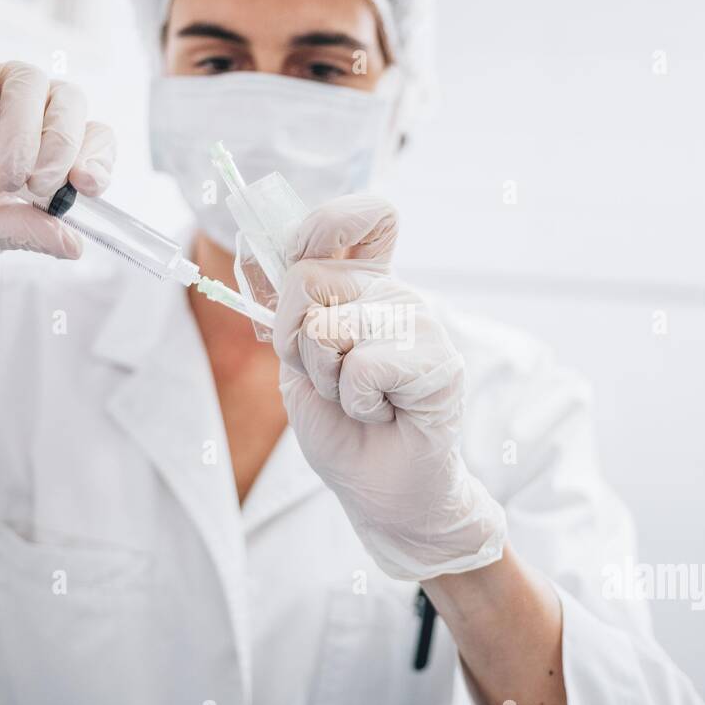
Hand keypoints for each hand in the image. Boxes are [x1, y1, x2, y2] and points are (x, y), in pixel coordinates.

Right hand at [0, 28, 115, 263]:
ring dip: (24, 124)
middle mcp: (14, 116)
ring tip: (2, 172)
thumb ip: (19, 233)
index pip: (88, 140)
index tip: (88, 186)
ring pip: (27, 77)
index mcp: (35, 157)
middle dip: (63, 144)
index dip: (97, 156)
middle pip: (66, 102)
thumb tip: (76, 245)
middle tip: (39, 184)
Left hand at [274, 195, 505, 580]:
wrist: (379, 489)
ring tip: (360, 402)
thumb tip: (264, 253)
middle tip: (329, 379)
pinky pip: (363, 364)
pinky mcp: (439, 360)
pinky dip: (357, 402)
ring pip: (329, 325)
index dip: (329, 221)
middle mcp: (395, 294)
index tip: (303, 254)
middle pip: (309, 275)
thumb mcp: (297, 360)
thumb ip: (288, 307)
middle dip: (294, 340)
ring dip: (327, 379)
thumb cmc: (342, 427)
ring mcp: (421, 322)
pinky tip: (384, 414)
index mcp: (365, 285)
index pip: (367, 215)